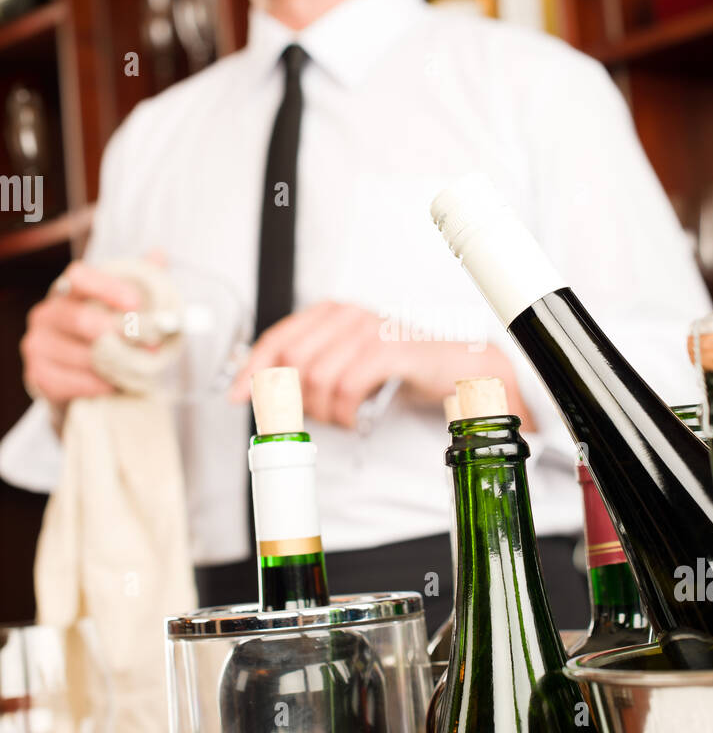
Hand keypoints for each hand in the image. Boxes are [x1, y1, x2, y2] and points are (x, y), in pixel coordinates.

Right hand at [20, 260, 141, 408]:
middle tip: (152, 343)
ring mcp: (38, 344)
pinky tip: (112, 384)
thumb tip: (159, 254)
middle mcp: (46, 314)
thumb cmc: (101, 330)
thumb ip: (139, 280)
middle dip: (121, 333)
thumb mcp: (120, 304)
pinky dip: (96, 384)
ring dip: (114, 362)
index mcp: (66, 290)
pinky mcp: (38, 374)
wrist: (74, 371)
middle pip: (81, 319)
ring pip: (80, 354)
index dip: (107, 287)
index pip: (79, 277)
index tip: (137, 303)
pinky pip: (69, 381)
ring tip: (139, 367)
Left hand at [229, 301, 536, 430]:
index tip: (238, 395)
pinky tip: (353, 418)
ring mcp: (368, 330)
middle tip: (312, 418)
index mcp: (331, 313)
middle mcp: (346, 315)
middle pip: (292, 362)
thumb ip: (311, 369)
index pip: (276, 338)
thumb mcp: (349, 363)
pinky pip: (347, 387)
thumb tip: (266, 392)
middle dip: (294, 400)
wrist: (454, 368)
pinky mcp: (389, 350)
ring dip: (322, 411)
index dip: (252, 370)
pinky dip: (344, 412)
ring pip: (317, 378)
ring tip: (339, 418)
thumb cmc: (400, 368)